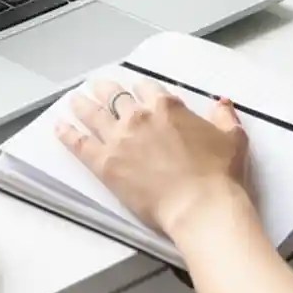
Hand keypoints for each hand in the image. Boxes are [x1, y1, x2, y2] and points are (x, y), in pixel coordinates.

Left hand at [55, 77, 249, 237]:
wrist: (200, 206)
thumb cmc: (218, 175)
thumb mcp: (232, 139)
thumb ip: (224, 117)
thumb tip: (222, 102)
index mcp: (167, 108)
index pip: (147, 89)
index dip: (140, 89)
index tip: (136, 90)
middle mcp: (139, 117)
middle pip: (115, 95)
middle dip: (106, 89)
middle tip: (98, 86)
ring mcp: (119, 139)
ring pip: (93, 114)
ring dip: (82, 105)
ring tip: (74, 100)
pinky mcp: (105, 163)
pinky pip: (80, 144)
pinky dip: (67, 134)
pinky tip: (59, 127)